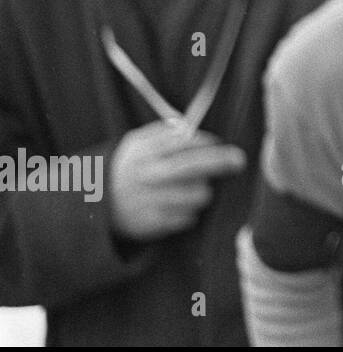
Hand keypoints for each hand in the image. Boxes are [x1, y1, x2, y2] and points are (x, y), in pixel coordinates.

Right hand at [108, 120, 245, 241]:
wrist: (95, 205)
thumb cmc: (128, 168)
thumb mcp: (137, 143)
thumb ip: (163, 132)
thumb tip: (191, 126)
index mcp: (143, 152)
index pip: (183, 142)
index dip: (207, 142)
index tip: (219, 143)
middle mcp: (146, 176)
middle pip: (194, 167)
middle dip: (222, 162)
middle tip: (239, 160)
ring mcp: (149, 202)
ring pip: (198, 194)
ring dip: (203, 190)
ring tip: (191, 188)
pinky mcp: (152, 225)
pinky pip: (189, 217)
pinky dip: (189, 212)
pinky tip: (177, 206)